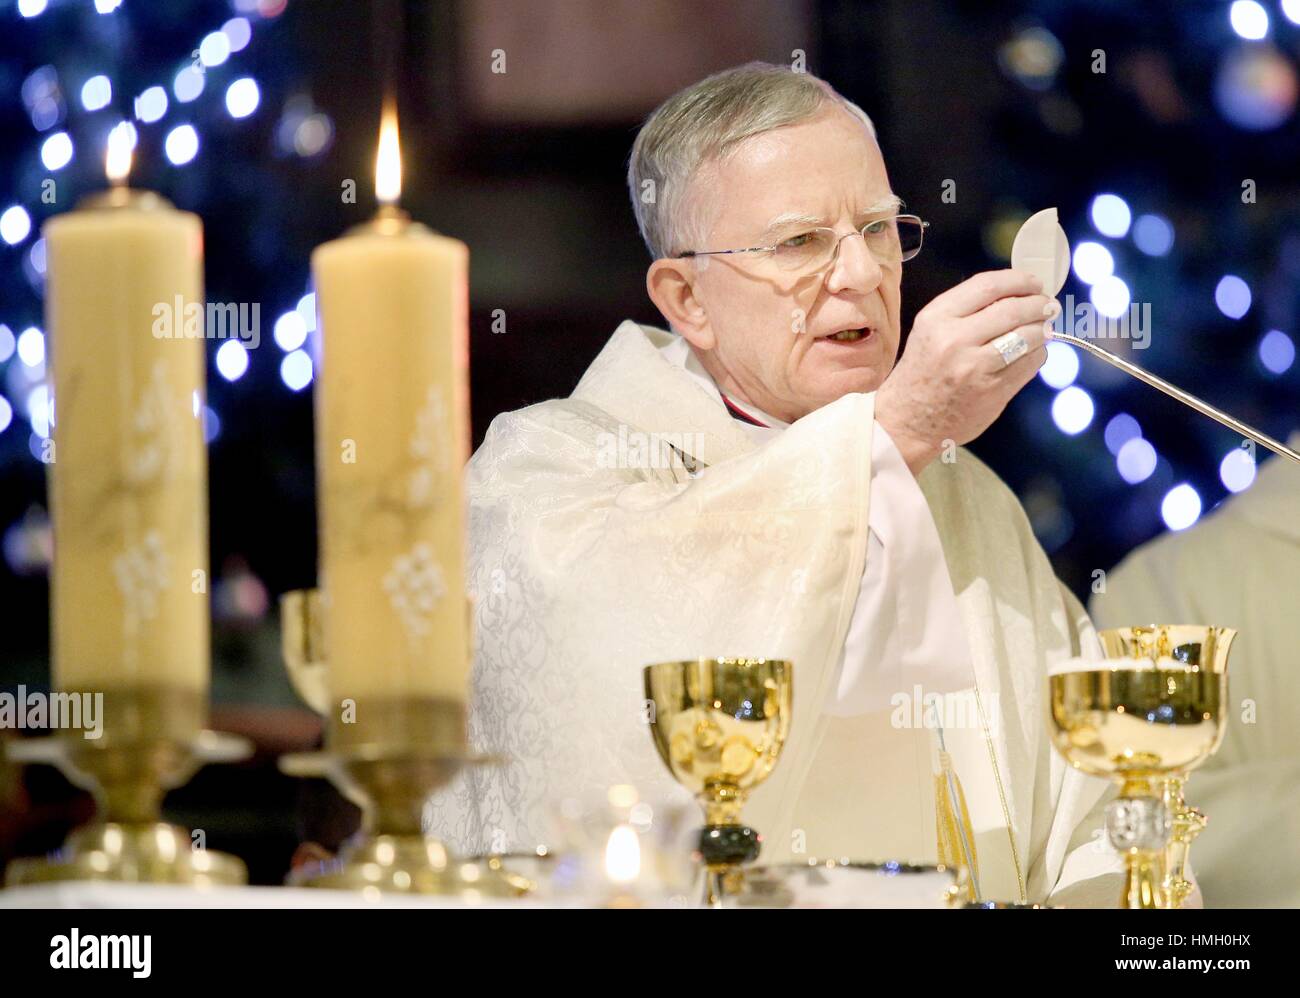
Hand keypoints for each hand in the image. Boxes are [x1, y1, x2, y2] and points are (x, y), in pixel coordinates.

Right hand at [875, 269, 1056, 475]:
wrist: (908, 420)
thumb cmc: (922, 372)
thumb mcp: (930, 331)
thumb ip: (965, 310)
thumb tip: (1014, 294)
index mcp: (937, 318)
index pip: (988, 286)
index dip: (1019, 281)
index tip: (1033, 283)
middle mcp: (955, 340)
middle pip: (1013, 310)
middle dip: (1038, 304)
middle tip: (1047, 305)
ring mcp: (975, 367)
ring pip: (1027, 336)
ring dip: (1042, 330)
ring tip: (1043, 328)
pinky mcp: (993, 391)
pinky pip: (1029, 364)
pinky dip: (1037, 354)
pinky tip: (1032, 353)